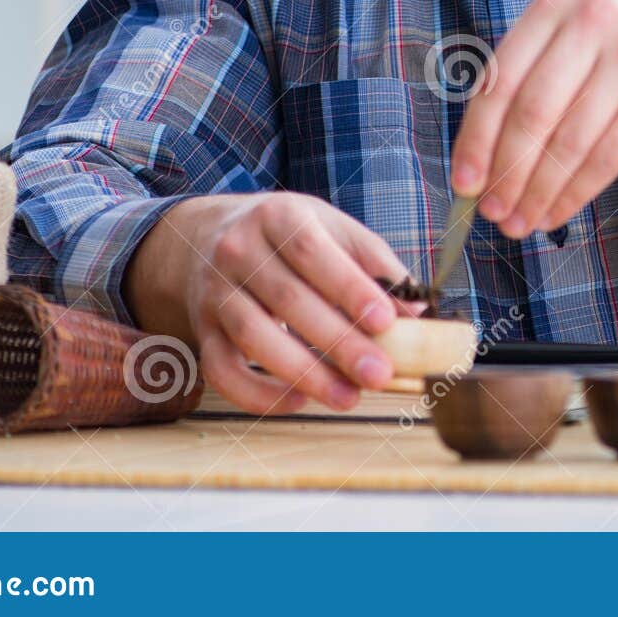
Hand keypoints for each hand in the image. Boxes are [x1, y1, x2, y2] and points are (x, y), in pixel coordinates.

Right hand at [125, 192, 420, 415]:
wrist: (207, 236)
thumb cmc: (287, 234)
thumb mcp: (331, 227)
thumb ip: (374, 263)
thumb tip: (416, 309)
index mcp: (278, 216)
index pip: (312, 251)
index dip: (349, 287)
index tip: (386, 320)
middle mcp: (238, 250)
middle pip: (288, 299)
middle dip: (338, 342)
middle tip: (379, 374)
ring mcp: (214, 292)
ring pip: (253, 336)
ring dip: (303, 373)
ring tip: (348, 397)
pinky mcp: (201, 330)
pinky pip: (222, 369)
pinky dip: (257, 393)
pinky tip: (298, 401)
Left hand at [448, 0, 617, 239]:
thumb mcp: (581, 30)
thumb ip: (534, 75)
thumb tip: (482, 159)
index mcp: (557, 3)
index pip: (500, 79)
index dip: (476, 138)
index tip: (462, 182)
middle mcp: (592, 21)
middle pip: (531, 113)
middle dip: (505, 172)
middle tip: (489, 211)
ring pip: (567, 141)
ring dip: (537, 192)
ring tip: (519, 222)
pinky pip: (605, 158)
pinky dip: (574, 194)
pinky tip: (556, 214)